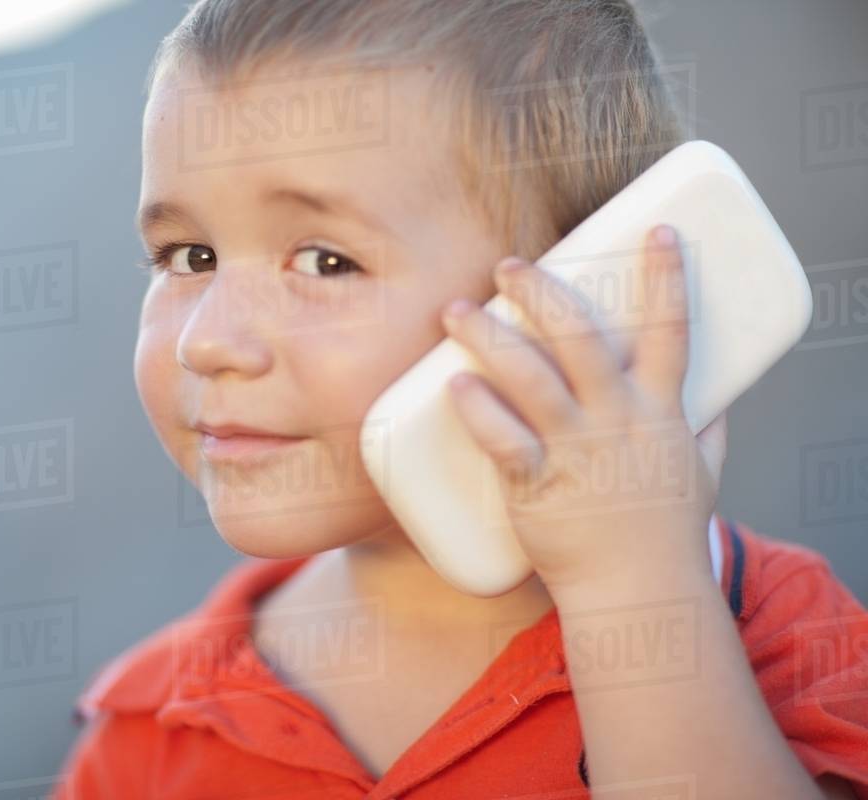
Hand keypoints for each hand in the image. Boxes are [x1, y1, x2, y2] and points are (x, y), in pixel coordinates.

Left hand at [441, 226, 727, 602]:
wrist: (638, 591)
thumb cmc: (665, 531)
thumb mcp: (701, 472)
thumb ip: (706, 428)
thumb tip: (714, 399)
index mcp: (660, 411)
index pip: (671, 330)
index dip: (666, 277)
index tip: (657, 232)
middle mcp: (618, 420)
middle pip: (579, 337)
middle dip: (542, 292)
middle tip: (508, 265)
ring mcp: (577, 451)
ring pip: (530, 377)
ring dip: (489, 337)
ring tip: (457, 310)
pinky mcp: (539, 485)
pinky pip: (503, 439)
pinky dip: (478, 409)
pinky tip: (454, 384)